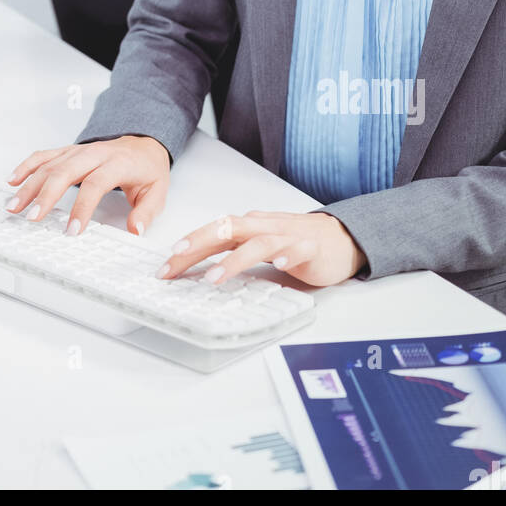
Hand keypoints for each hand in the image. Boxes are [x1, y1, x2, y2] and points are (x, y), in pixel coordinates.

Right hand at [6, 136, 170, 235]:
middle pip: (65, 171)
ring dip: (30, 184)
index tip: (72, 230)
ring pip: (50, 164)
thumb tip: (135, 230)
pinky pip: (44, 155)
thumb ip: (146, 212)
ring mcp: (79, 150)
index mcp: (118, 162)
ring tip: (15, 205)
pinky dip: (27, 166)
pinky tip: (13, 180)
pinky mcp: (69, 151)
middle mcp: (95, 153)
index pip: (96, 184)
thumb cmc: (147, 168)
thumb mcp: (157, 190)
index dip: (83, 207)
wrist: (143, 143)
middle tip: (32, 217)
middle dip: (46, 195)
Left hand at [157, 210, 366, 287]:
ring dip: (234, 260)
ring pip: (258, 243)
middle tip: (175, 260)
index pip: (212, 232)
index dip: (188, 246)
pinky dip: (287, 256)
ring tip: (214, 277)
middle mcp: (263, 227)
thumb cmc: (295, 241)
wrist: (339, 238)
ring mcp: (287, 236)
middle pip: (227, 229)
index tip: (165, 266)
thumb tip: (197, 265)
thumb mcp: (258, 245)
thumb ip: (233, 250)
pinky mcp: (309, 248)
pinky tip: (279, 266)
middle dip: (199, 244)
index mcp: (248, 227)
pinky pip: (297, 250)